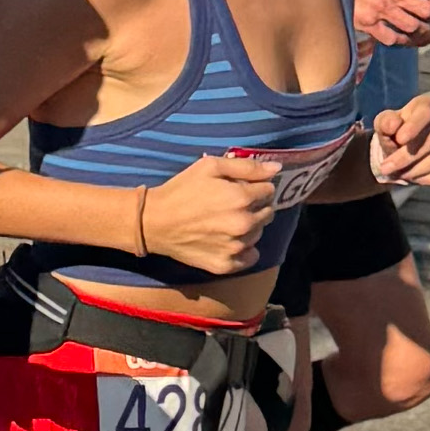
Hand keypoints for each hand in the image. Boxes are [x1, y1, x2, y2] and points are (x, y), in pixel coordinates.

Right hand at [140, 153, 282, 274]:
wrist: (153, 222)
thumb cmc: (180, 190)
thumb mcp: (209, 167)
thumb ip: (246, 166)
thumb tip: (276, 168)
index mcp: (243, 198)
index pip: (269, 190)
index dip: (254, 187)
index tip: (238, 188)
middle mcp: (244, 224)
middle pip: (268, 212)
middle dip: (254, 207)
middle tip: (230, 205)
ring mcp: (237, 247)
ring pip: (258, 234)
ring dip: (248, 227)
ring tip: (225, 222)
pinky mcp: (227, 264)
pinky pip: (251, 257)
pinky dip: (244, 250)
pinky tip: (227, 241)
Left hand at [369, 94, 429, 188]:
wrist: (404, 151)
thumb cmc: (394, 133)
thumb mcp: (383, 125)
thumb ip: (385, 122)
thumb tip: (393, 125)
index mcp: (429, 105)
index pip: (426, 112)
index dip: (414, 126)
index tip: (399, 140)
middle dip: (408, 157)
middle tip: (387, 168)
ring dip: (420, 169)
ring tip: (402, 174)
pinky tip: (420, 180)